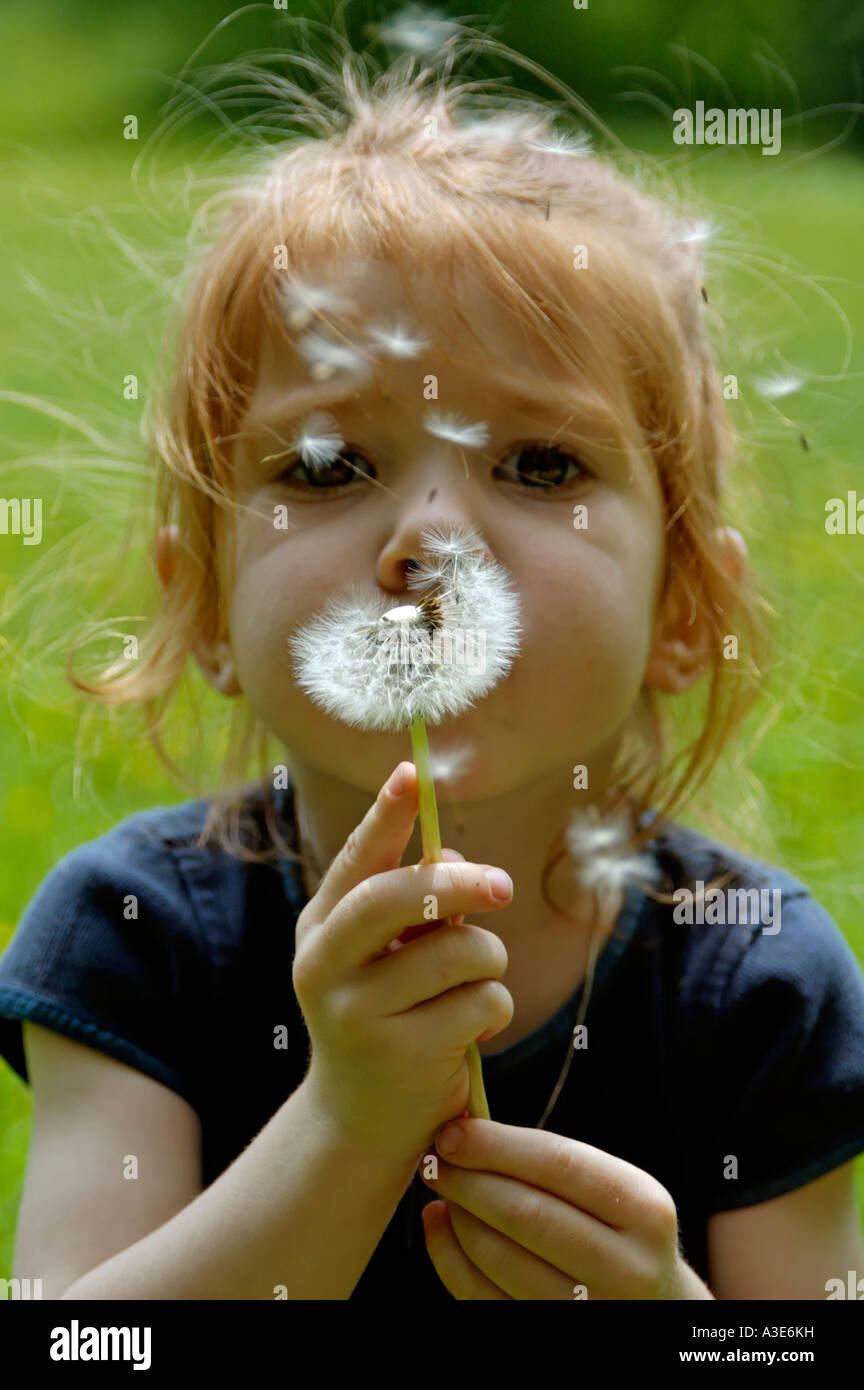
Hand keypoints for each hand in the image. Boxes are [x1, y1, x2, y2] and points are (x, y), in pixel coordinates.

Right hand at [293, 761, 514, 1164]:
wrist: (360, 1120)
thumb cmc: (387, 1016)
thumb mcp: (385, 959)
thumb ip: (415, 910)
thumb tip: (461, 864)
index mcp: (321, 927)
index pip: (356, 860)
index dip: (385, 814)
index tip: (412, 772)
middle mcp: (324, 964)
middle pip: (399, 897)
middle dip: (460, 884)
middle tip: (502, 886)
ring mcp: (356, 1010)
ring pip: (458, 950)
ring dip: (489, 961)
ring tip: (476, 985)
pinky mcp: (398, 1052)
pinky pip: (480, 1002)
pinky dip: (493, 1009)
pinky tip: (472, 1031)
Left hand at [419, 1118, 712, 1299]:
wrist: (655, 1307)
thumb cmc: (618, 1230)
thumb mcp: (615, 1189)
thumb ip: (553, 1162)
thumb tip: (466, 1133)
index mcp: (643, 1210)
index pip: (558, 1164)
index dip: (496, 1145)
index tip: (452, 1132)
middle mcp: (626, 1267)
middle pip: (525, 1214)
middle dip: (468, 1181)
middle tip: (435, 1160)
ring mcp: (591, 1312)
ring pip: (499, 1260)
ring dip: (457, 1219)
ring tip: (443, 1192)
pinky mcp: (553, 1338)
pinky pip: (483, 1300)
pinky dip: (450, 1259)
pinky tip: (441, 1229)